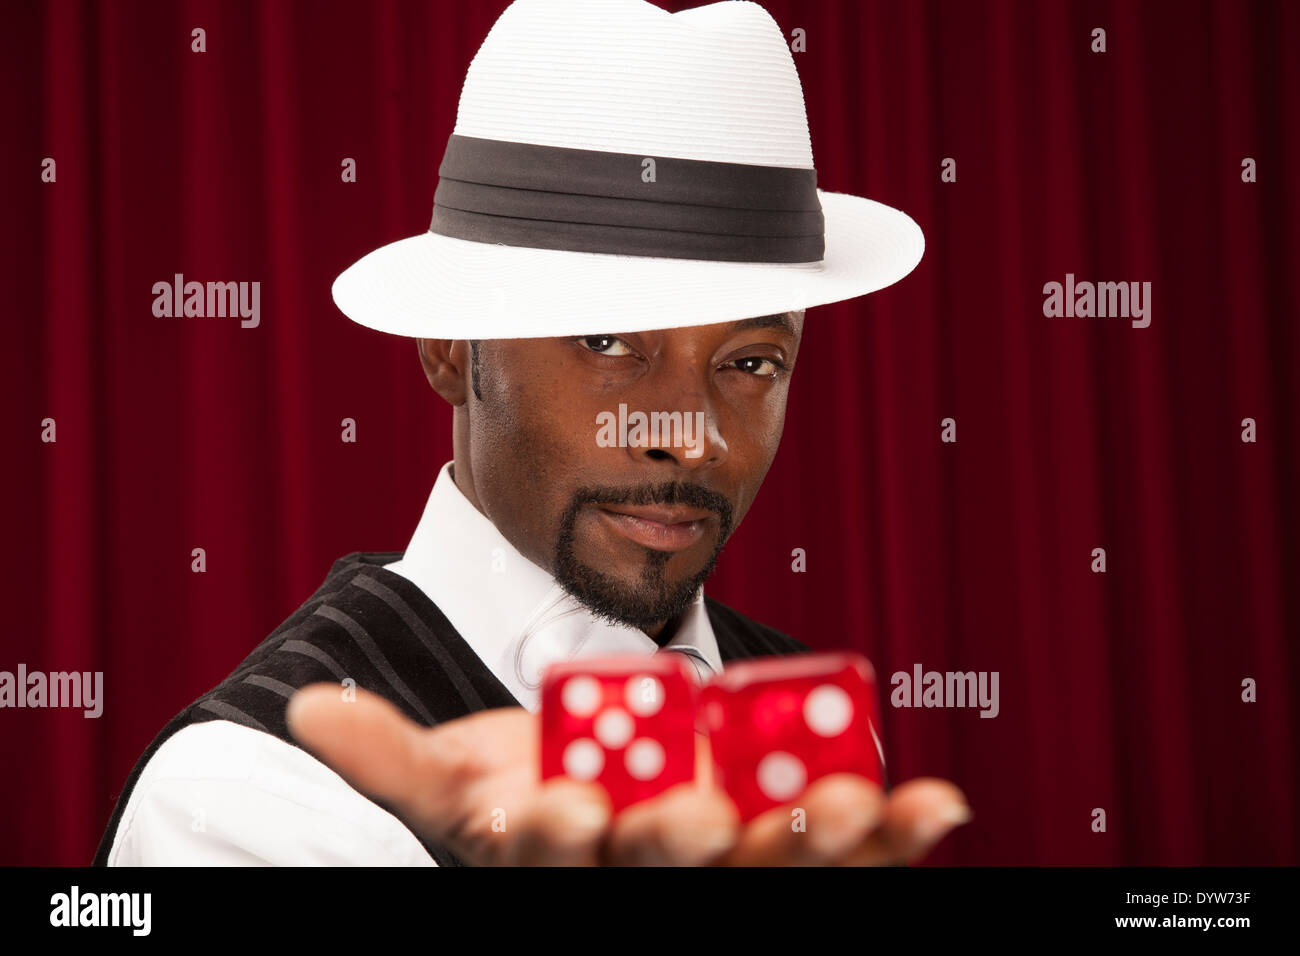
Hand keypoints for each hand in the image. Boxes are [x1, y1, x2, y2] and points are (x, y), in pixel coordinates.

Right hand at [286, 683, 970, 865]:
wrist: (607, 797)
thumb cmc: (526, 788)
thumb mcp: (452, 776)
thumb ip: (390, 752)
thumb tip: (307, 711)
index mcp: (557, 853)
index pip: (547, 853)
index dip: (550, 834)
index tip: (551, 808)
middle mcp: (643, 873)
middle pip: (660, 866)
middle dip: (675, 845)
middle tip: (695, 816)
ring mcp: (725, 866)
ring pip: (766, 865)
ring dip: (809, 841)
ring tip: (845, 806)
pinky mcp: (788, 844)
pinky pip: (848, 851)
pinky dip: (894, 833)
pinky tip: (936, 802)